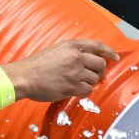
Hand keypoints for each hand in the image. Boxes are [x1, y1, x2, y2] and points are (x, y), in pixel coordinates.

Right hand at [2, 39, 118, 101]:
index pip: (97, 46)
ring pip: (94, 79)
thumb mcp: (55, 50)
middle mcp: (76, 57)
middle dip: (100, 72)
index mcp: (71, 46)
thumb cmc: (35, 65)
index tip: (114, 57)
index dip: (108, 52)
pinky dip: (84, 92)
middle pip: (100, 64)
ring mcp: (75, 72)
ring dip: (90, 83)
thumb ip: (71, 52)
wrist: (24, 77)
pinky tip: (76, 91)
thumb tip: (85, 59)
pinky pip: (87, 90)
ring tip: (79, 84)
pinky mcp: (72, 86)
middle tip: (96, 77)